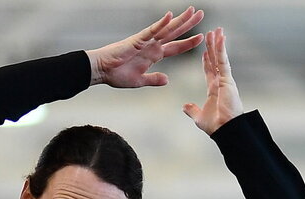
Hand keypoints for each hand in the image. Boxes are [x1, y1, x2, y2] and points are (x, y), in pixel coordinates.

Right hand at [87, 8, 203, 88]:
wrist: (102, 71)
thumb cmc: (117, 74)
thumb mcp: (140, 81)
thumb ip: (154, 79)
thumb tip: (167, 80)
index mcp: (154, 55)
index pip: (175, 48)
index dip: (188, 43)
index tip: (201, 38)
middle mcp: (152, 45)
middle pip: (174, 33)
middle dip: (188, 24)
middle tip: (202, 15)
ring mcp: (146, 41)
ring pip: (167, 28)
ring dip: (180, 20)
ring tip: (192, 11)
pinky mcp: (137, 39)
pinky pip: (151, 30)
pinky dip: (161, 23)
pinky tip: (170, 16)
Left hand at [183, 27, 242, 133]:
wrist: (225, 130)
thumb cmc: (215, 127)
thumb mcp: (199, 117)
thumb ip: (192, 110)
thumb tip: (185, 106)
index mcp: (214, 90)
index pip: (209, 71)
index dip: (207, 61)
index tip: (204, 51)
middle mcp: (221, 83)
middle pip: (215, 61)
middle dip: (212, 47)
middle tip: (211, 33)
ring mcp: (225, 80)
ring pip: (220, 58)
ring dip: (217, 43)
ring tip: (216, 30)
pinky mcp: (228, 80)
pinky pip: (223, 61)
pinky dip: (221, 49)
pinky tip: (220, 38)